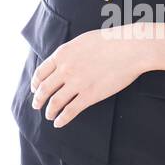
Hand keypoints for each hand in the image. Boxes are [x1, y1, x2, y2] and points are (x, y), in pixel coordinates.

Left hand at [29, 25, 152, 128]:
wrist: (129, 48)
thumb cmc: (109, 41)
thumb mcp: (81, 42)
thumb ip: (68, 53)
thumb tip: (62, 61)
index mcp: (62, 54)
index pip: (40, 72)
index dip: (35, 83)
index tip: (34, 89)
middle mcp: (65, 69)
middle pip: (44, 88)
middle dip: (38, 99)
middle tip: (36, 105)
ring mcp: (77, 83)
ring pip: (55, 102)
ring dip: (49, 111)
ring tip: (48, 115)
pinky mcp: (90, 95)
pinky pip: (70, 111)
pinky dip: (62, 119)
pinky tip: (59, 123)